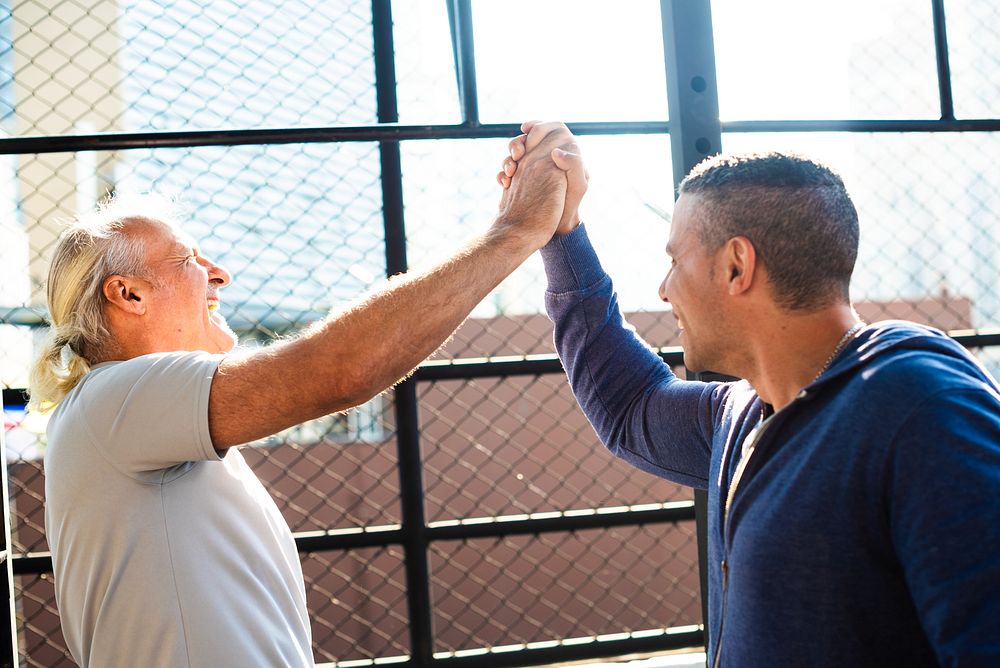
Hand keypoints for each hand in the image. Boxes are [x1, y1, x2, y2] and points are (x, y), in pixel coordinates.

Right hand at [498, 120, 588, 235]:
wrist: (550, 228)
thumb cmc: (567, 209)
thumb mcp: (577, 187)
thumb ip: (574, 165)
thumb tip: (557, 151)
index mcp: (565, 155)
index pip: (554, 129)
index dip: (541, 126)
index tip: (527, 131)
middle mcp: (549, 159)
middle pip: (531, 137)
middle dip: (519, 141)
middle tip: (517, 155)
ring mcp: (534, 170)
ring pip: (517, 152)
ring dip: (509, 155)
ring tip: (510, 171)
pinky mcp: (523, 181)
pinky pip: (510, 169)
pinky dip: (504, 171)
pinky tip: (505, 182)